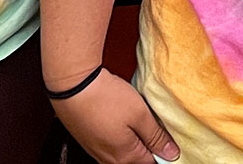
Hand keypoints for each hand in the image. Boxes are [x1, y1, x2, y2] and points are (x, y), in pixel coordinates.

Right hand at [51, 71, 178, 163]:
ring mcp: (96, 150)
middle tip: (153, 126)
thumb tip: (171, 153)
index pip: (152, 163)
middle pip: (136, 160)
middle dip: (148, 147)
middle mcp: (108, 159)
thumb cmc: (104, 98)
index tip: (169, 140)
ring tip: (135, 120)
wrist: (71, 86)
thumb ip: (156, 136)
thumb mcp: (139, 114)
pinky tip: (119, 119)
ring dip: (133, 140)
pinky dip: (119, 136)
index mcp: (125, 157)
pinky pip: (109, 145)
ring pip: (122, 152)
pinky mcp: (88, 139)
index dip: (164, 152)